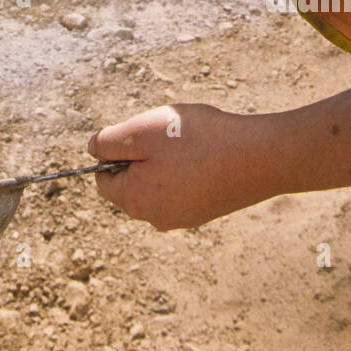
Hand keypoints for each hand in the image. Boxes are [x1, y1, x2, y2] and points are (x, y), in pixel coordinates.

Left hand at [89, 102, 273, 230]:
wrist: (257, 156)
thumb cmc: (196, 141)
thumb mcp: (140, 132)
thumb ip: (107, 142)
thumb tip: (92, 150)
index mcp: (135, 202)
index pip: (104, 179)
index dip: (117, 150)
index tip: (141, 134)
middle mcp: (157, 218)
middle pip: (133, 180)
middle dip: (144, 154)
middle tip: (167, 135)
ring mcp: (185, 217)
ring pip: (160, 180)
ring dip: (168, 158)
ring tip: (191, 141)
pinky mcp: (208, 209)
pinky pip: (185, 184)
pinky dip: (190, 165)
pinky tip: (208, 151)